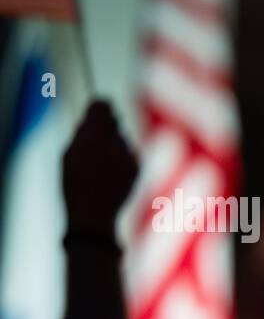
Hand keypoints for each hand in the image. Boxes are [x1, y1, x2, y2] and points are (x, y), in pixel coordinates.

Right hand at [62, 100, 139, 232]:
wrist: (94, 212)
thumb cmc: (75, 183)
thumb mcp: (69, 154)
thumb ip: (82, 133)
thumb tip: (92, 117)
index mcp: (90, 136)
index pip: (101, 108)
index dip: (101, 106)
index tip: (100, 105)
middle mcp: (112, 142)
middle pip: (115, 120)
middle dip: (109, 121)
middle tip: (103, 127)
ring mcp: (127, 154)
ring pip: (123, 137)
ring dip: (116, 142)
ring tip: (103, 161)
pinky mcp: (138, 166)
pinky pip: (132, 152)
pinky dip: (125, 157)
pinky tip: (114, 171)